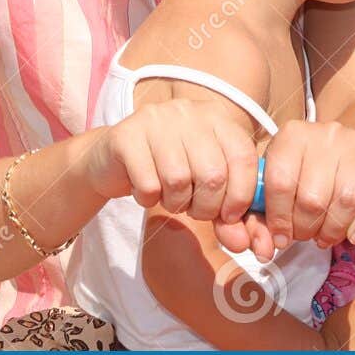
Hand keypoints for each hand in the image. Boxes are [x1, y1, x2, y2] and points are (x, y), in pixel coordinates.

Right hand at [83, 98, 260, 224]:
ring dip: (175, 203)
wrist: (111, 162)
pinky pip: (149, 184)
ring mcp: (155, 119)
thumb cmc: (166, 173)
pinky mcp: (126, 135)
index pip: (243, 156)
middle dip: (206, 207)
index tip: (229, 216)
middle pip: (213, 174)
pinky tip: (145, 189)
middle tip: (192, 208)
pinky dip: (148, 198)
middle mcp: (187, 111)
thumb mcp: (204, 189)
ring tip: (167, 195)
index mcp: (215, 116)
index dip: (241, 195)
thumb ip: (228, 216)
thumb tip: (243, 243)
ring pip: (179, 180)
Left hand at [216, 120, 354, 261]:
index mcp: (292, 135)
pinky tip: (354, 235)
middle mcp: (325, 134)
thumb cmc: (307, 169)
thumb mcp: (279, 181)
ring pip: (345, 200)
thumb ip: (261, 216)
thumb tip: (264, 249)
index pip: (280, 182)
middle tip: (307, 236)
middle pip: (313, 197)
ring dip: (334, 231)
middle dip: (307, 228)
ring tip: (327, 237)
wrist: (348, 144)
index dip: (279, 219)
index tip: (282, 238)